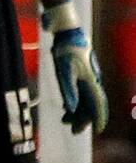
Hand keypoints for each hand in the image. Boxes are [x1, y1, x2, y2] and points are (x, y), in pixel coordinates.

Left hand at [43, 7, 107, 134]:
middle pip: (91, 105)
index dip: (98, 118)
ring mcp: (87, 77)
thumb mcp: (63, 71)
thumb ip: (68, 91)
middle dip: (84, 119)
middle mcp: (92, 80)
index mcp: (90, 80)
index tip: (97, 131)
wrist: (66, 31)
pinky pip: (80, 92)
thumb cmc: (65, 49)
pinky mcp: (80, 73)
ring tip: (65, 121)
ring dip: (77, 112)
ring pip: (85, 99)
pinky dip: (74, 102)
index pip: (98, 104)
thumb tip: (72, 109)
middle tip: (73, 131)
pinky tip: (66, 108)